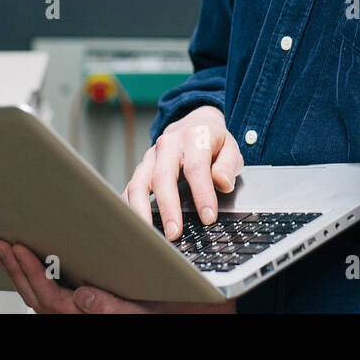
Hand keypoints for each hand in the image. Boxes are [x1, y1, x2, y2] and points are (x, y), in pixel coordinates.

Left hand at [0, 240, 236, 313]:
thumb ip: (116, 310)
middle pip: (41, 302)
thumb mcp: (154, 310)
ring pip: (46, 302)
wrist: (207, 316)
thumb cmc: (187, 309)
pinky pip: (59, 299)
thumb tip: (81, 298)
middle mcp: (91, 319)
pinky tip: (36, 264)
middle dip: (19, 272)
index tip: (18, 249)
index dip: (32, 276)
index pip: (53, 301)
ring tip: (9, 250)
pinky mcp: (97, 309)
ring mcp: (91, 316)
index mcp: (103, 319)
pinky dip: (41, 280)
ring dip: (24, 276)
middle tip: (2, 242)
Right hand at [123, 105, 243, 240]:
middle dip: (168, 207)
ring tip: (150, 235)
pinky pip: (130, 188)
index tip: (208, 218)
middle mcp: (169, 144)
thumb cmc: (213, 142)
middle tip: (174, 233)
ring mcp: (151, 156)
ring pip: (139, 183)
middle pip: (162, 176)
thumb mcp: (230, 148)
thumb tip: (222, 183)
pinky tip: (134, 225)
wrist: (194, 124)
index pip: (196, 167)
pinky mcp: (142, 168)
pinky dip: (129, 207)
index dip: (202, 194)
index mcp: (194, 137)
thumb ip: (228, 166)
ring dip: (142, 210)